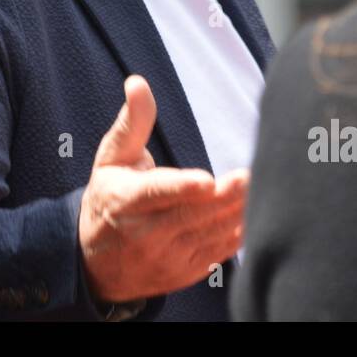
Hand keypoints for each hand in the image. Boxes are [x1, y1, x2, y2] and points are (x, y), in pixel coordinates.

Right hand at [78, 74, 248, 303]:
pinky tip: (254, 213)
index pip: (157, 194)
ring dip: (238, 212)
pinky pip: (219, 253)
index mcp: (125, 201)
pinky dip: (239, 234)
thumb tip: (137, 83)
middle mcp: (145, 234)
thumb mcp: (111, 158)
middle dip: (225, 195)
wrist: (95, 264)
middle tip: (251, 175)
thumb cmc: (108, 198)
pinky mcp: (184, 273)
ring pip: (211, 234)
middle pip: (193, 213)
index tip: (208, 180)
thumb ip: (132, 122)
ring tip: (261, 187)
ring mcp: (166, 258)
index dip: (183, 188)